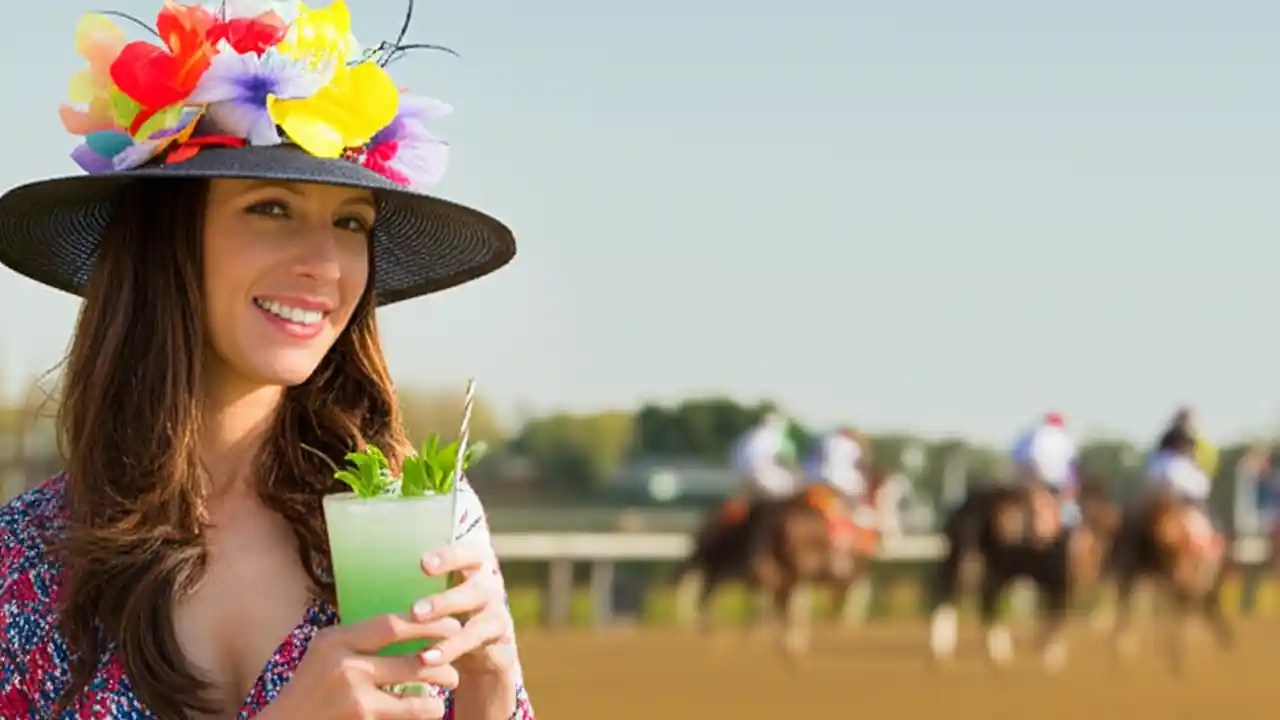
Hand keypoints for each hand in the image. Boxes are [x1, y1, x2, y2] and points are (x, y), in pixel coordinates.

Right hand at [264, 613, 463, 718]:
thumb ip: (360, 636)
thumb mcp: (327, 650)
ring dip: (439, 693)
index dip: (428, 624)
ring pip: (418, 695)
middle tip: (457, 661)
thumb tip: (410, 616)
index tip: (452, 624)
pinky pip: (407, 715)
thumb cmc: (311, 685)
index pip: (392, 625)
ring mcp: (355, 698)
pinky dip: (423, 711)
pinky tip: (429, 708)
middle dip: (444, 662)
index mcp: (336, 640)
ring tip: (449, 685)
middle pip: (413, 661)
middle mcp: (345, 666)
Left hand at [411, 540, 518, 678]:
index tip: (422, 564)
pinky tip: (427, 659)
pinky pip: (474, 640)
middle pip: (473, 586)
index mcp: (471, 560)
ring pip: (474, 618)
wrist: (483, 639)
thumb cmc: (446, 604)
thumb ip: (411, 576)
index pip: (466, 551)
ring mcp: (496, 606)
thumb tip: (358, 567)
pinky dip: (450, 650)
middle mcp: (487, 579)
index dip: (448, 556)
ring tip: (420, 648)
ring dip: (446, 630)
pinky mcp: (497, 632)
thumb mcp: (435, 585)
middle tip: (415, 612)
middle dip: (444, 600)